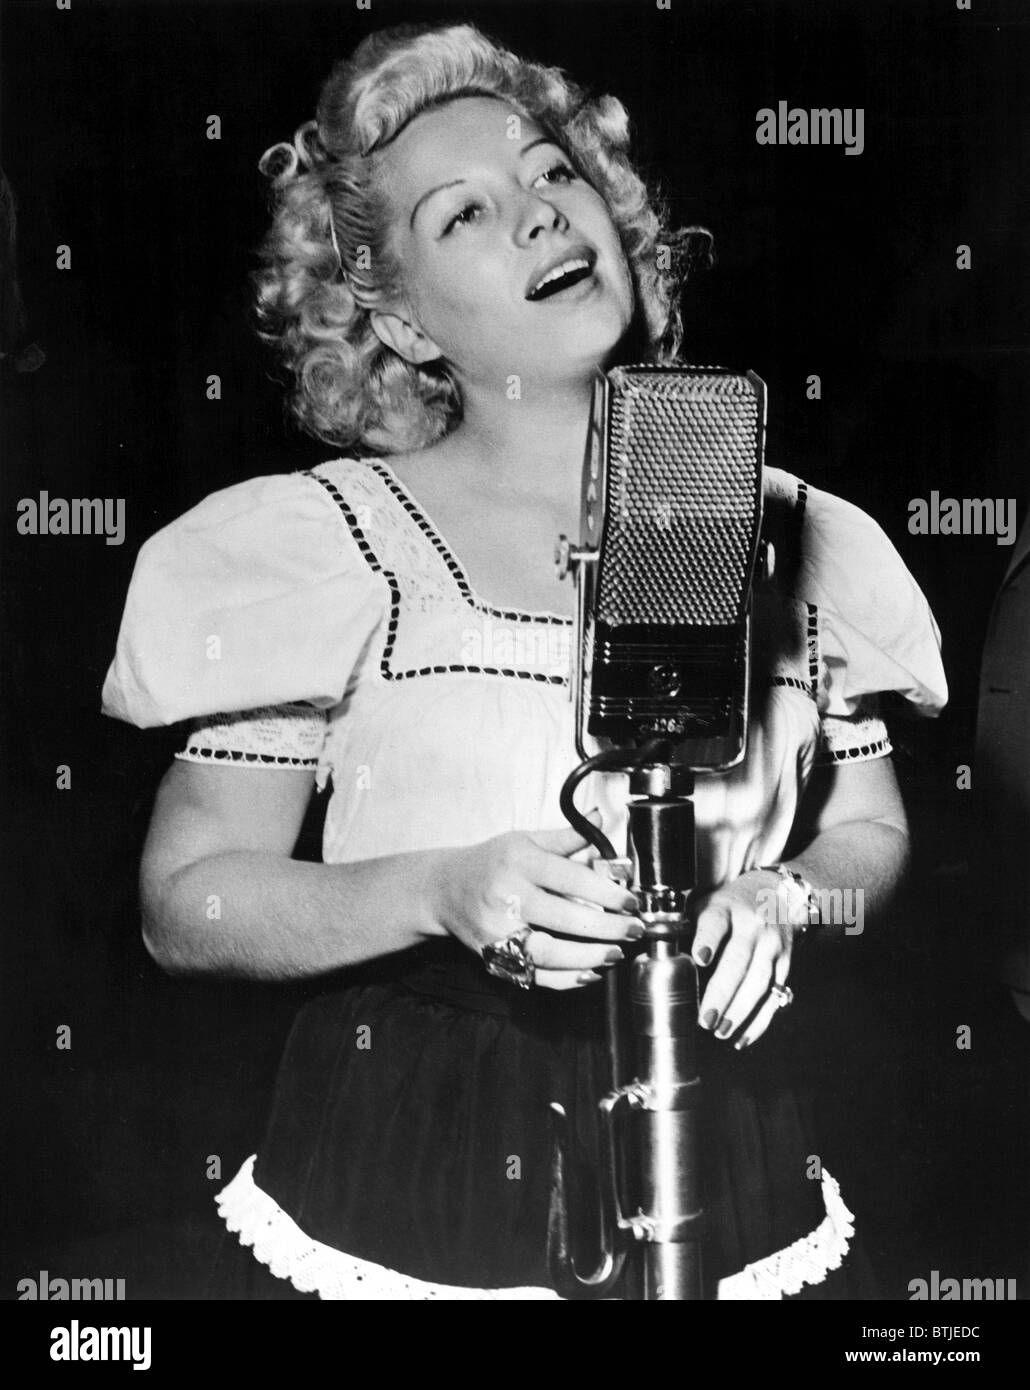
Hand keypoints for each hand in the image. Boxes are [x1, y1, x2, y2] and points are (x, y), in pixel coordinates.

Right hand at [433, 825, 642, 990]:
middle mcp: (506, 896)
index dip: (606, 892)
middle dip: (607, 928)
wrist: (445, 889)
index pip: (570, 878)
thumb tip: (602, 821)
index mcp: (519, 861)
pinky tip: (589, 971)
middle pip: (564, 918)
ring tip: (616, 952)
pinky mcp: (494, 956)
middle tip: (634, 929)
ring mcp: (497, 931)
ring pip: (549, 952)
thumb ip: (567, 836)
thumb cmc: (492, 862)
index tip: (631, 900)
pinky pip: (534, 975)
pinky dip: (565, 978)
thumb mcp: (526, 840)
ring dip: (589, 956)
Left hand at [689, 868, 796, 1047]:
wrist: (773, 893)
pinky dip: (759, 1021)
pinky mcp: (785, 962)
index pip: (716, 923)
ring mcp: (772, 944)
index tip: (699, 958)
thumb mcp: (703, 904)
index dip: (708, 939)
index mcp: (725, 907)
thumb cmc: (727, 905)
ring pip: (760, 981)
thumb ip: (683, 927)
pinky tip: (741, 1038)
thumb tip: (655, 955)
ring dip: (740, 1011)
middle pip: (739, 960)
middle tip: (705, 1019)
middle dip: (722, 992)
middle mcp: (752, 925)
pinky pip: (774, 995)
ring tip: (720, 1032)